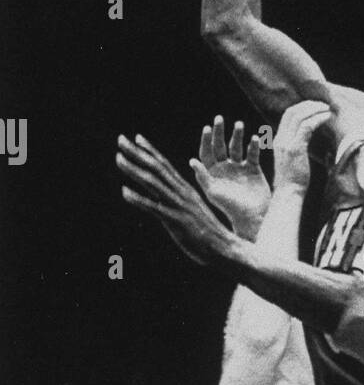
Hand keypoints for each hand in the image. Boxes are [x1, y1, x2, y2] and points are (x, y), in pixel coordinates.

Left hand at [117, 134, 235, 266]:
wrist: (224, 247)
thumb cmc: (208, 232)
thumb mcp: (193, 210)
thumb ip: (181, 201)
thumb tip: (168, 199)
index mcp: (185, 189)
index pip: (165, 165)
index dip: (150, 150)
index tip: (137, 137)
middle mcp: (181, 192)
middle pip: (156, 167)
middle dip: (137, 152)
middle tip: (121, 139)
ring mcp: (178, 205)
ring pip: (153, 182)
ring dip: (134, 169)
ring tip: (118, 159)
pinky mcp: (175, 220)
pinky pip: (153, 207)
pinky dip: (138, 199)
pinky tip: (124, 192)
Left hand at [190, 116, 269, 239]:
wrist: (253, 215)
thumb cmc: (230, 207)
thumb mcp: (214, 192)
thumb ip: (203, 177)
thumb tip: (192, 161)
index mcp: (212, 172)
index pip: (206, 152)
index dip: (206, 140)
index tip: (207, 128)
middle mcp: (224, 168)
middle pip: (220, 146)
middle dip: (219, 132)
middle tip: (219, 118)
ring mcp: (239, 167)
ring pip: (236, 147)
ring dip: (237, 135)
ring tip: (238, 124)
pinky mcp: (253, 169)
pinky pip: (252, 154)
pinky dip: (253, 146)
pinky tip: (254, 138)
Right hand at [271, 101, 331, 194]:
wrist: (288, 193)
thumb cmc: (294, 181)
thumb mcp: (294, 160)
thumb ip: (299, 148)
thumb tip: (312, 142)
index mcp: (279, 141)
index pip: (287, 116)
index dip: (301, 108)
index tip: (314, 107)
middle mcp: (280, 139)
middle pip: (292, 112)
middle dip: (308, 105)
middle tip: (322, 104)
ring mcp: (287, 142)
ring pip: (300, 116)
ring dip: (315, 109)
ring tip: (327, 109)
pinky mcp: (295, 148)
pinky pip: (307, 126)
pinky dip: (318, 119)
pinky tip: (327, 117)